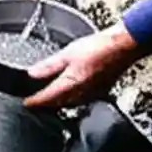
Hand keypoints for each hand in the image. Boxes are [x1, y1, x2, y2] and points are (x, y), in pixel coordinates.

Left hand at [23, 24, 140, 108]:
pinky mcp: (101, 90)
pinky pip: (82, 99)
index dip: (34, 102)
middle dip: (46, 105)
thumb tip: (32, 73)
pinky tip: (70, 91)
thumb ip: (49, 65)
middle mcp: (83, 93)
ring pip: (71, 103)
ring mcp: (93, 93)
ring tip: (48, 98)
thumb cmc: (100, 47)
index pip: (48, 99)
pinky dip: (72, 98)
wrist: (125, 46)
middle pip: (59, 104)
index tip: (26, 104)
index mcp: (72, 84)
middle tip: (34, 102)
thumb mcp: (67, 53)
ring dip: (59, 103)